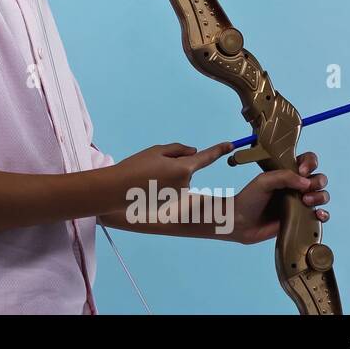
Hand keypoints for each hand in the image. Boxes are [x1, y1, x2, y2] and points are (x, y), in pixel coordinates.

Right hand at [112, 140, 234, 198]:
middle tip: (151, 166)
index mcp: (183, 168)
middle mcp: (186, 183)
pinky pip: (172, 189)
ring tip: (147, 178)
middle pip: (186, 167)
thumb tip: (194, 152)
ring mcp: (179, 195)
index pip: (205, 157)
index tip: (230, 145)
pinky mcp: (172, 203)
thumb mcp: (156, 151)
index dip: (219, 150)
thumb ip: (178, 150)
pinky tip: (148, 188)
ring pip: (179, 178)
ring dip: (167, 176)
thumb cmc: (136, 167)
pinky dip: (163, 186)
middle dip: (174, 164)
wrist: (119, 190)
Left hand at [227, 151, 330, 244]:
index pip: (308, 162)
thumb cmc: (249, 199)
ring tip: (305, 201)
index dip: (310, 163)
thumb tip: (306, 181)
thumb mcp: (264, 181)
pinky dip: (324, 214)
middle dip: (317, 182)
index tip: (302, 170)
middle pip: (319, 179)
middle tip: (303, 189)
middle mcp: (296, 187)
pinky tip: (317, 214)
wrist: (241, 222)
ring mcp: (299, 203)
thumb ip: (284, 176)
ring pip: (322, 196)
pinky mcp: (301, 219)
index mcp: (288, 174)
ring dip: (320, 197)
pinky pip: (320, 216)